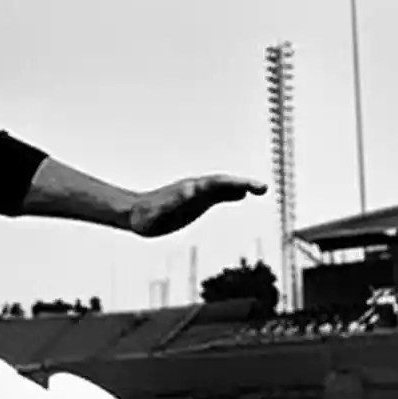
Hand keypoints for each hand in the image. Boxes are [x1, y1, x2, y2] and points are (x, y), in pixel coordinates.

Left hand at [128, 175, 266, 237]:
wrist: (134, 215)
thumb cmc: (143, 215)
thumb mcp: (156, 213)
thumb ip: (172, 203)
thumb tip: (188, 191)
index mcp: (187, 191)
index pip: (214, 184)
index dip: (231, 185)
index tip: (245, 188)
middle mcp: (195, 189)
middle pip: (222, 183)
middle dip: (243, 183)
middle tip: (263, 188)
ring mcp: (196, 195)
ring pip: (222, 187)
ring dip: (241, 186)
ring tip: (262, 189)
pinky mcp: (195, 203)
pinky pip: (216, 196)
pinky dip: (230, 193)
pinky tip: (242, 195)